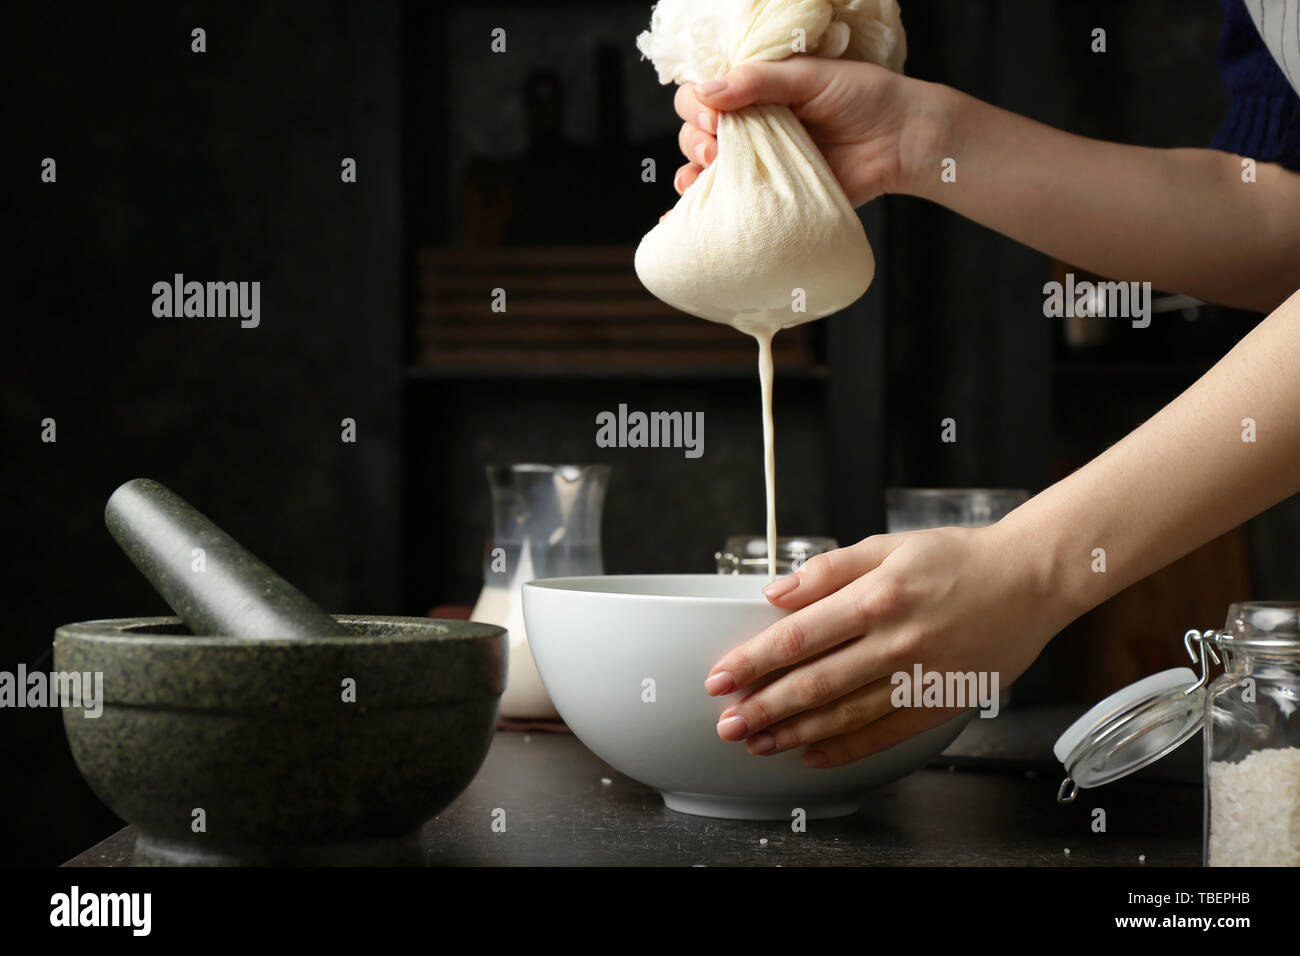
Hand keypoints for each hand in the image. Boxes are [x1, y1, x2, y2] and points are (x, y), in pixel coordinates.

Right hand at [671, 56, 949, 205]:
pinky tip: (684, 212)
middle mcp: (749, 125)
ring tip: (707, 172)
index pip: (704, 94)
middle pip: (695, 132)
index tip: (713, 116)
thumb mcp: (808, 76)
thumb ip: (757, 81)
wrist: (900, 140)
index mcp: (755, 91)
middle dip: (695, 140)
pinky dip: (699, 208)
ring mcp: (757, 162)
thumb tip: (706, 92)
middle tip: (717, 149)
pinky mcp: (770, 195)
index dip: (697, 105)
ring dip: (693, 170)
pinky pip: (727, 203)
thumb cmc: (862, 97)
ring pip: (703, 167)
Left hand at [703, 522, 1070, 766]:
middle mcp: (896, 641)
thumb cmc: (958, 558)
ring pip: (844, 715)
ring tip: (757, 743)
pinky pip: (884, 734)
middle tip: (727, 723)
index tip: (720, 677)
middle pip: (814, 683)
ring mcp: (919, 677)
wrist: (1031, 580)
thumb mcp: (888, 544)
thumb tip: (776, 591)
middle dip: (763, 708)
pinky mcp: (938, 702)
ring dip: (794, 733)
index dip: (753, 661)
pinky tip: (812, 754)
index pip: (798, 636)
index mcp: (877, 596)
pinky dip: (845, 749)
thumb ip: (829, 569)